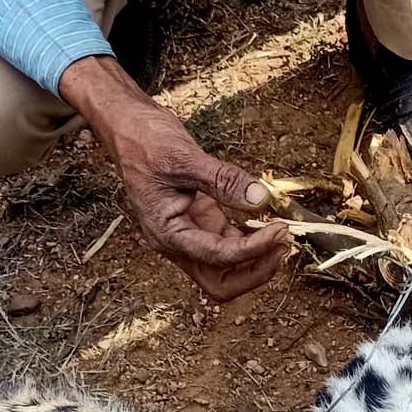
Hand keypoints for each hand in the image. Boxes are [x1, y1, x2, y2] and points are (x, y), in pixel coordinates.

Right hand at [60, 56, 286, 300]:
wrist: (128, 127)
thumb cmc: (144, 141)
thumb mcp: (184, 156)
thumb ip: (223, 180)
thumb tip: (261, 199)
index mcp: (166, 234)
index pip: (218, 257)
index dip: (254, 249)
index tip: (280, 229)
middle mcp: (178, 242)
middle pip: (220, 284)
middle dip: (255, 273)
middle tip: (283, 246)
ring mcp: (190, 233)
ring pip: (227, 269)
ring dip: (256, 260)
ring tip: (282, 234)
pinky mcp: (201, 220)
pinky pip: (229, 243)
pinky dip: (252, 239)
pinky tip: (269, 222)